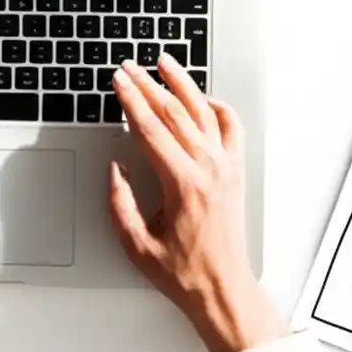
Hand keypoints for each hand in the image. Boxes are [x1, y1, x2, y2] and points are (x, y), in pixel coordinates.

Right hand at [110, 55, 285, 351]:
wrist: (223, 288)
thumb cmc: (183, 272)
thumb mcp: (136, 244)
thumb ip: (120, 203)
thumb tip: (116, 168)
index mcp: (182, 185)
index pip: (151, 129)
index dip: (130, 101)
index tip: (118, 82)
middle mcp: (208, 170)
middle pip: (174, 113)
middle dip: (148, 85)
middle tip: (130, 68)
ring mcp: (226, 168)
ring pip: (203, 112)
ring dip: (182, 84)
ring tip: (165, 63)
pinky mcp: (235, 172)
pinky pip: (230, 128)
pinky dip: (216, 107)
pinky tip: (202, 97)